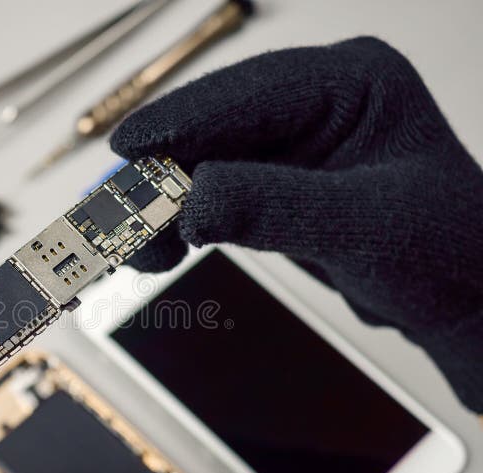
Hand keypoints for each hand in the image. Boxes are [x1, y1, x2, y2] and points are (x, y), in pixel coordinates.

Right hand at [111, 36, 482, 411]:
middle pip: (211, 129)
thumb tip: (189, 201)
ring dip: (161, 206)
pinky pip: (210, 194)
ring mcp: (292, 143)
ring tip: (135, 251)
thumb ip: (275, 207)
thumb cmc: (446, 253)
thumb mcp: (366, 227)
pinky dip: (179, 222)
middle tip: (116, 222)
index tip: (123, 152)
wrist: (464, 299)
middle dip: (159, 177)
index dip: (178, 123)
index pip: (247, 95)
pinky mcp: (275, 182)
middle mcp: (315, 101)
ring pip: (201, 164)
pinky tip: (159, 247)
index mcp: (352, 81)